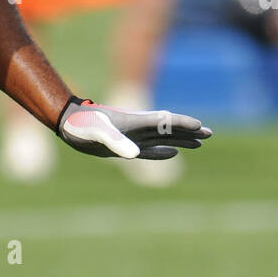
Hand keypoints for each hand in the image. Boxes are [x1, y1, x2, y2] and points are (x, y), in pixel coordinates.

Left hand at [57, 98, 211, 160]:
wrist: (68, 123)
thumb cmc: (81, 125)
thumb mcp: (97, 134)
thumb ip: (115, 141)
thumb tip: (134, 155)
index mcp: (135, 122)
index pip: (164, 122)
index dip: (182, 124)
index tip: (200, 127)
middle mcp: (138, 128)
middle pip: (170, 128)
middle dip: (189, 131)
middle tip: (209, 134)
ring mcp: (133, 136)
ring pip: (164, 138)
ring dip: (182, 140)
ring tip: (200, 142)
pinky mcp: (125, 146)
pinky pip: (150, 149)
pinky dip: (163, 151)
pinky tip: (174, 153)